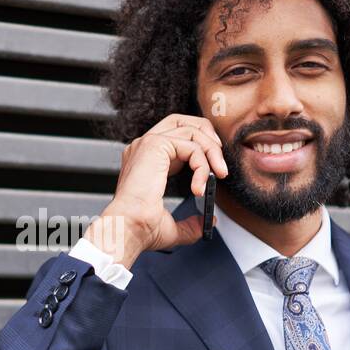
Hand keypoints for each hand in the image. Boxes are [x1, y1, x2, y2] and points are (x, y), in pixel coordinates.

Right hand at [83, 114, 228, 269]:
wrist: (129, 229)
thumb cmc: (140, 228)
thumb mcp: (172, 227)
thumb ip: (190, 223)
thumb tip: (207, 223)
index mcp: (146, 160)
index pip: (177, 136)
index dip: (201, 146)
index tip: (214, 170)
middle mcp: (144, 147)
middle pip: (183, 120)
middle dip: (208, 135)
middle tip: (220, 162)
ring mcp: (148, 143)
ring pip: (192, 130)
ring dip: (212, 152)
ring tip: (218, 175)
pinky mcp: (154, 145)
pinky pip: (191, 145)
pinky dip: (202, 165)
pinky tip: (199, 187)